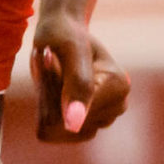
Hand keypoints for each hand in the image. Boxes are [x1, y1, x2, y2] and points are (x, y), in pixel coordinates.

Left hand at [31, 17, 130, 142]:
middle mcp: (116, 107)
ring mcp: (102, 119)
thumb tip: (74, 125)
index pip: (70, 109)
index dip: (50, 85)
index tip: (48, 55)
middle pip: (62, 122)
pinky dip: (45, 108)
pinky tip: (51, 87)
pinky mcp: (85, 127)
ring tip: (50, 71)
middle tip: (47, 60)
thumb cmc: (64, 33)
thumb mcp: (69, 49)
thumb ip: (77, 84)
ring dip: (45, 98)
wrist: (62, 31)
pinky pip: (52, 131)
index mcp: (118, 87)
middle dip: (47, 92)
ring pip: (55, 127)